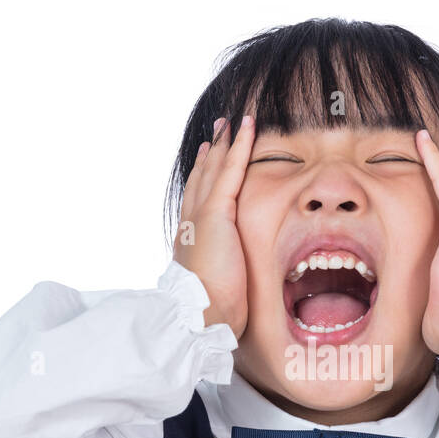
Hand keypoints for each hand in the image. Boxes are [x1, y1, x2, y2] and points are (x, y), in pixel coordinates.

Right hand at [173, 114, 255, 336]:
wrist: (200, 315)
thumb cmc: (211, 314)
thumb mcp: (215, 293)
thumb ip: (222, 282)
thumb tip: (230, 291)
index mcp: (191, 241)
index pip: (198, 202)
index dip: (202, 179)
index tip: (207, 161)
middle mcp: (191, 223)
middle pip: (201, 179)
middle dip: (209, 155)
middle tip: (216, 132)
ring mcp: (201, 215)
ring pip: (214, 170)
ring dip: (223, 143)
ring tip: (230, 122)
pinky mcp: (217, 213)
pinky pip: (231, 170)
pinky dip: (239, 146)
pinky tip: (246, 127)